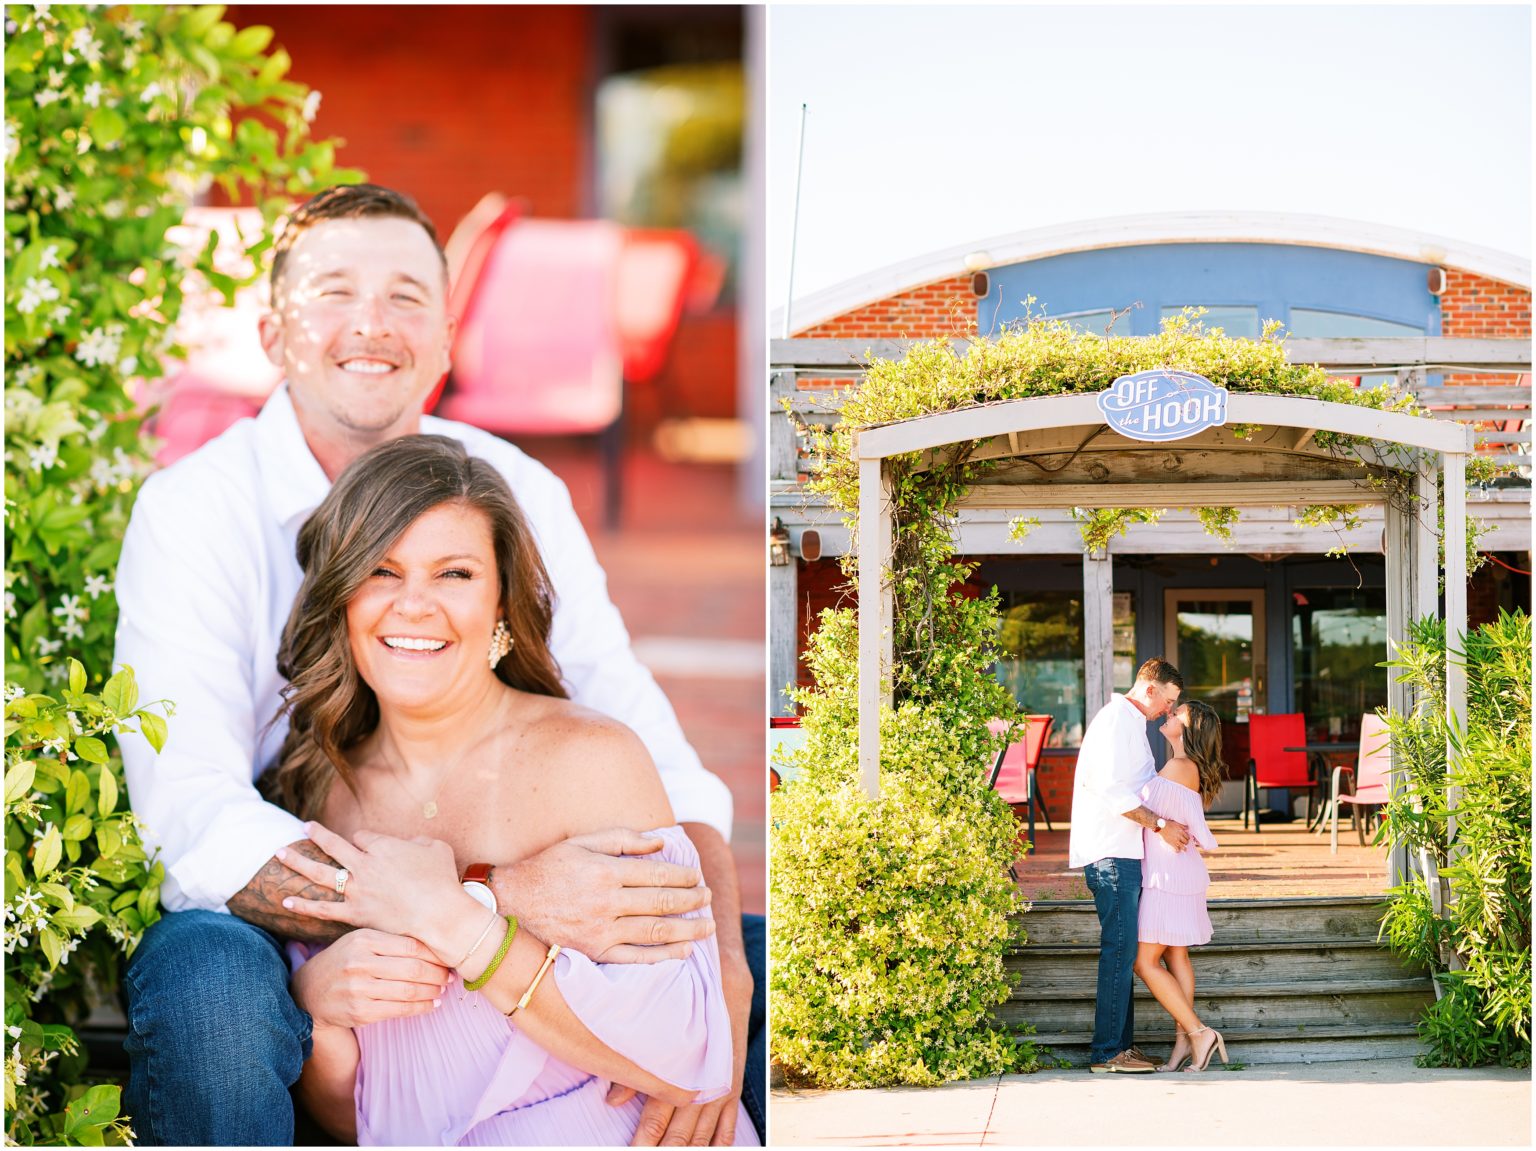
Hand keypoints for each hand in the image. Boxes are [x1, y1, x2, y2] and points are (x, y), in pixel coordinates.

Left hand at [276, 822, 468, 955]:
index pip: (362, 837)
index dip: (363, 840)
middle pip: (333, 846)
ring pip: (320, 872)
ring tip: (280, 853)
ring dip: (298, 862)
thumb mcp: (437, 849)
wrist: (439, 914)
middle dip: (317, 835)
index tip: (365, 844)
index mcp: (384, 846)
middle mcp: (365, 865)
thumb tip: (410, 842)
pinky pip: (323, 909)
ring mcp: (357, 890)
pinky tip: (285, 900)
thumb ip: (419, 841)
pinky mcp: (355, 914)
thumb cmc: (443, 881)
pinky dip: (304, 904)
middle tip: (305, 828)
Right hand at [291, 928, 450, 1029]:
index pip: (410, 945)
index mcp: (363, 939)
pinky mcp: (359, 1012)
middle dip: (438, 974)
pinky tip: (432, 1004)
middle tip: (451, 976)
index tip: (449, 957)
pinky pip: (399, 1010)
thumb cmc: (344, 961)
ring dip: (432, 991)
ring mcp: (358, 989)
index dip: (435, 954)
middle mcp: (359, 962)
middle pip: (413, 968)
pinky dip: (421, 1007)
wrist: (308, 992)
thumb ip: (391, 941)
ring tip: (443, 989)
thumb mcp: (360, 942)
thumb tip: (435, 945)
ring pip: (409, 990)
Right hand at [500, 829, 715, 962]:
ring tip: (707, 925)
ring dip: (687, 929)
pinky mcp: (594, 954)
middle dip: (692, 900)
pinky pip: (636, 958)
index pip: (657, 874)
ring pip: (655, 931)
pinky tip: (683, 951)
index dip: (683, 875)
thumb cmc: (547, 868)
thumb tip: (661, 842)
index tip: (697, 876)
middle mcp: (606, 902)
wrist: (510, 905)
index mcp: (605, 871)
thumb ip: (623, 840)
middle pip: (662, 902)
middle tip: (708, 898)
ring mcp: (601, 931)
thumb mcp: (581, 842)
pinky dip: (663, 956)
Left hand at [611, 943, 750, 1145]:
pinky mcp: (733, 1088)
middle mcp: (701, 1085)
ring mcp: (720, 1090)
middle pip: (680, 1136)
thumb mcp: (653, 1029)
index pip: (656, 1121)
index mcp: (678, 1072)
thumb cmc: (681, 1006)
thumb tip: (611, 1101)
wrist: (724, 985)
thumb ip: (633, 1066)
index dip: (644, 1143)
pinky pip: (729, 1125)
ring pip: (703, 1136)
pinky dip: (721, 1144)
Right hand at [1158, 820, 1190, 850]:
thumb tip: (1187, 827)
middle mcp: (1180, 836)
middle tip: (1184, 843)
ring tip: (1184, 849)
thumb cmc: (1168, 824)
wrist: (1161, 826)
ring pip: (1183, 847)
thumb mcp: (1176, 823)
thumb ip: (1182, 826)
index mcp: (1181, 831)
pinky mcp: (1172, 843)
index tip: (1186, 839)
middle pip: (1186, 842)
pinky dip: (1177, 851)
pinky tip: (1177, 850)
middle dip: (1186, 843)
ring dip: (1184, 848)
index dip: (1187, 838)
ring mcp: (1176, 840)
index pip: (1187, 837)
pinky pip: (1177, 849)